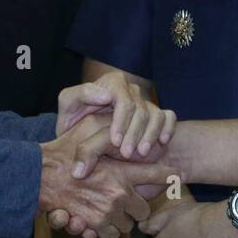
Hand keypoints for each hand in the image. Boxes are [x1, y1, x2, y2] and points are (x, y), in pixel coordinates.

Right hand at [40, 115, 175, 237]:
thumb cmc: (64, 151)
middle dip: (137, 207)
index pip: (158, 175)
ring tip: (111, 210)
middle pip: (144, 209)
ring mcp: (108, 212)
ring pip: (128, 225)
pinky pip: (113, 234)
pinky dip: (108, 230)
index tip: (177, 176)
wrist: (39, 176)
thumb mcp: (90, 132)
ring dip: (122, 220)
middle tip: (128, 201)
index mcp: (122, 171)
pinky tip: (100, 220)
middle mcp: (119, 193)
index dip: (170, 176)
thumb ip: (110, 131)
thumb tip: (128, 121)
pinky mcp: (95, 226)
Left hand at [56, 71, 174, 159]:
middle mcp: (131, 90)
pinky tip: (162, 142)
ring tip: (142, 154)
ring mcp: (146, 102)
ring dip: (150, 135)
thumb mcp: (69, 105)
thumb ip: (81, 95)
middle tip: (126, 154)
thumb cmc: (73, 121)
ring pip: (156, 115)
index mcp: (112, 83)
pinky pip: (169, 117)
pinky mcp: (157, 114)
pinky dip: (168, 129)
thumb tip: (106, 96)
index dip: (121, 120)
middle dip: (134, 133)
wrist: (84, 138)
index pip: (124, 99)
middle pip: (141, 110)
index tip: (115, 141)